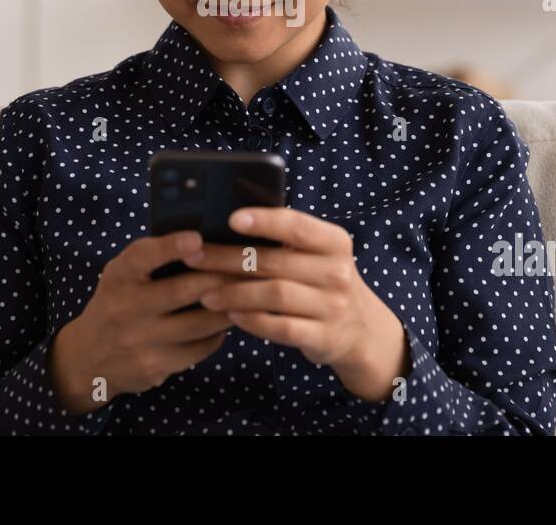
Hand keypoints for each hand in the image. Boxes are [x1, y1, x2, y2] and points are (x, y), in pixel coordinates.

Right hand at [48, 230, 245, 414]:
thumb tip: (203, 240)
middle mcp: (126, 308)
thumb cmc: (116, 302)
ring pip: (199, 322)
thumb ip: (151, 258)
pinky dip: (218, 334)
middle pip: (183, 290)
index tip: (197, 238)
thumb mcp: (121, 275)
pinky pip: (199, 348)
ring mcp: (140, 340)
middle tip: (247, 267)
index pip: (143, 257)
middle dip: (220, 277)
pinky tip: (226, 322)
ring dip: (228, 307)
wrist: (89, 357)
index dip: (171, 247)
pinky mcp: (155, 366)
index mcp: (119, 276)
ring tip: (248, 293)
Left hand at [180, 207, 411, 402]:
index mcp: (335, 242)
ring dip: (234, 293)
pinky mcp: (323, 337)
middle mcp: (337, 272)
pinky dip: (253, 321)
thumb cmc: (323, 280)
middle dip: (229, 259)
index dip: (265, 221)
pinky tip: (231, 315)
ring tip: (205, 293)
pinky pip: (280, 328)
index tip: (231, 218)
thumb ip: (286, 239)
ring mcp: (333, 306)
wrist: (360, 329)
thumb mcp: (318, 254)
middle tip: (195, 257)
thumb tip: (229, 224)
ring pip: (275, 295)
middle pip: (276, 262)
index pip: (298, 226)